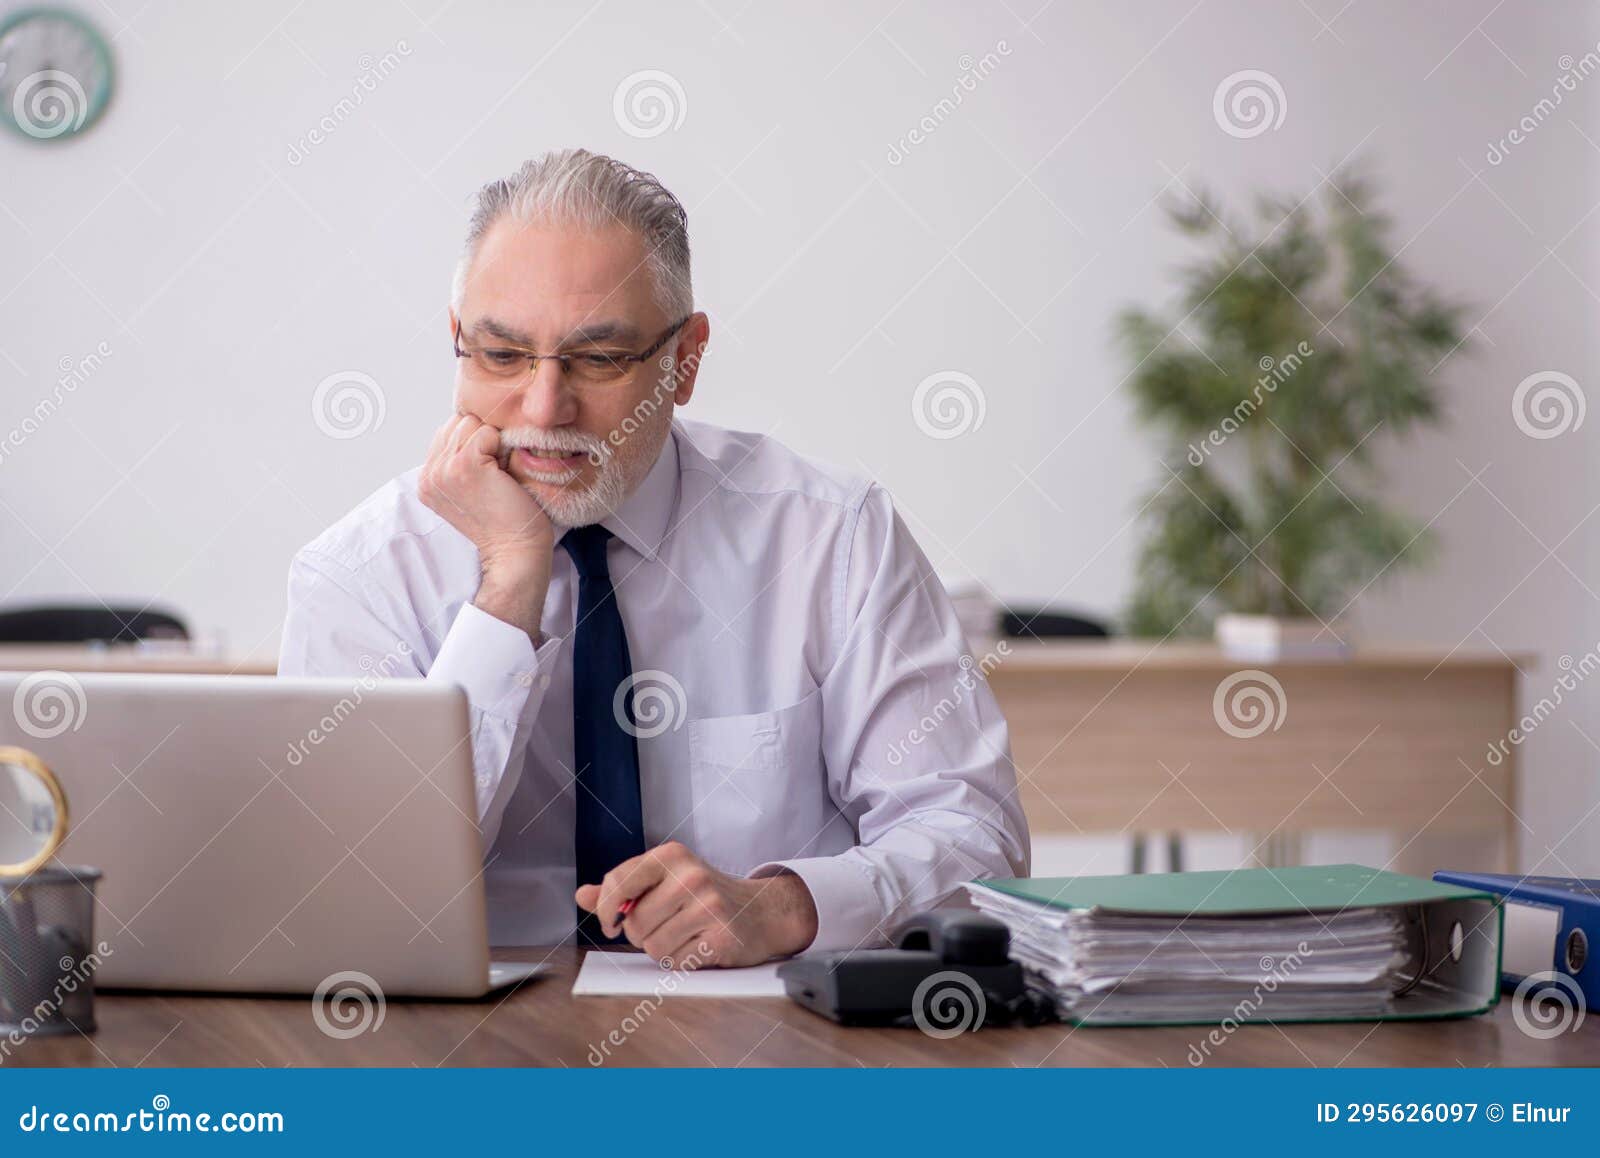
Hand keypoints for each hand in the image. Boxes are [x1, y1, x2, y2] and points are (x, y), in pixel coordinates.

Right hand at [418, 412, 553, 636]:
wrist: (515, 549)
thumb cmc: (504, 519)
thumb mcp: (470, 488)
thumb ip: (457, 460)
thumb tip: (469, 424)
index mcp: (427, 480)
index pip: (447, 431)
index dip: (474, 443)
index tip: (487, 474)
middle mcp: (429, 474)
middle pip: (457, 422)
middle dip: (482, 440)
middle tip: (494, 475)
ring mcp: (443, 469)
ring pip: (470, 423)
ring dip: (492, 443)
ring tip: (498, 475)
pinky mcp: (464, 465)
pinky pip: (486, 432)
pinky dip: (501, 447)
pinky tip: (502, 474)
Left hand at [574, 841, 818, 967]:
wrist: (762, 911)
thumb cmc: (704, 896)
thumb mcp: (665, 880)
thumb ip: (623, 888)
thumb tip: (582, 896)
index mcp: (671, 855)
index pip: (618, 882)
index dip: (606, 910)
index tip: (611, 924)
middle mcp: (690, 876)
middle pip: (634, 923)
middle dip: (641, 934)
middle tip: (664, 926)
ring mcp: (709, 906)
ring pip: (653, 947)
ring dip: (661, 950)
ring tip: (683, 936)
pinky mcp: (721, 937)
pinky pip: (677, 963)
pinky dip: (681, 962)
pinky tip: (698, 946)